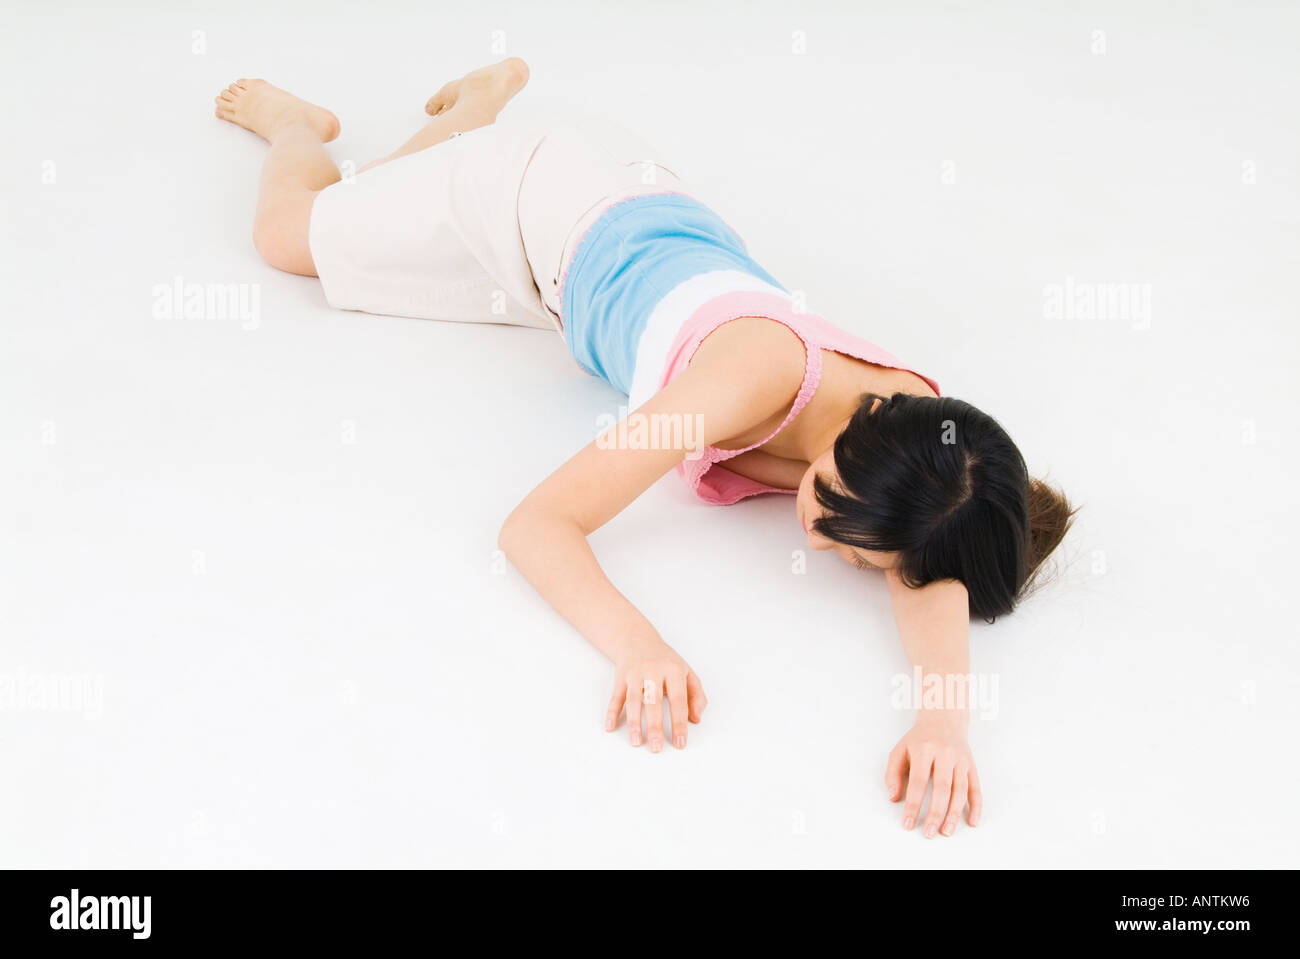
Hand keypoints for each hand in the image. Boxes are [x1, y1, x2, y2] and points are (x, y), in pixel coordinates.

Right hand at [605, 641, 706, 751]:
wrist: (638, 640)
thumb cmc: (666, 662)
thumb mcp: (687, 673)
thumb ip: (696, 696)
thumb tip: (695, 719)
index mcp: (673, 670)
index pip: (678, 700)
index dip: (679, 722)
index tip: (680, 742)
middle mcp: (653, 670)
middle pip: (654, 702)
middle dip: (655, 726)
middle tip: (656, 748)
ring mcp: (635, 674)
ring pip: (633, 700)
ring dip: (633, 722)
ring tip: (636, 742)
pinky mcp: (620, 677)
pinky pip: (615, 696)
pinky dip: (611, 712)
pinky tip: (610, 726)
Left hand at [885, 715, 982, 837]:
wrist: (944, 719)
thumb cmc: (919, 739)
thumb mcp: (900, 749)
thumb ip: (893, 773)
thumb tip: (893, 797)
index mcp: (924, 749)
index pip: (918, 782)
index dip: (914, 805)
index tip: (908, 824)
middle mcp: (945, 754)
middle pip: (942, 788)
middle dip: (935, 813)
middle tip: (928, 833)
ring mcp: (961, 760)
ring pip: (960, 790)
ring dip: (954, 814)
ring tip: (946, 832)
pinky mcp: (972, 766)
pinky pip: (976, 788)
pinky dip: (976, 806)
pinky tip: (972, 821)